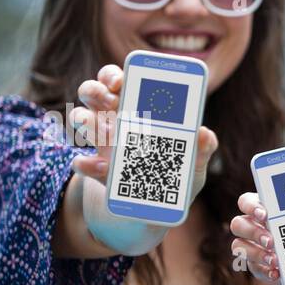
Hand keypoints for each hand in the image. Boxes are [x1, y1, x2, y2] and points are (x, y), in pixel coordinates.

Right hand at [70, 64, 218, 198]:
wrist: (154, 209)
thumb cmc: (175, 176)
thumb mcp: (193, 164)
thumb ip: (202, 149)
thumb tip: (204, 134)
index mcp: (139, 111)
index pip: (121, 82)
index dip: (114, 75)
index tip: (120, 81)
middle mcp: (115, 121)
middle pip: (93, 92)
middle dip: (95, 90)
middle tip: (110, 100)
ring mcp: (102, 144)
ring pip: (80, 118)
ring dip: (84, 120)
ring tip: (103, 133)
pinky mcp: (96, 170)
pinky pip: (81, 161)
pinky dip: (87, 164)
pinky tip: (101, 169)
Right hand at [231, 192, 284, 283]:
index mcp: (267, 209)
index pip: (247, 201)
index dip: (251, 205)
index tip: (264, 213)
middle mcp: (254, 226)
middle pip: (238, 223)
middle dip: (253, 232)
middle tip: (272, 241)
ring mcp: (252, 247)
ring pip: (239, 246)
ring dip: (256, 253)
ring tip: (276, 260)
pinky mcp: (256, 266)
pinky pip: (252, 268)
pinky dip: (265, 271)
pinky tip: (277, 274)